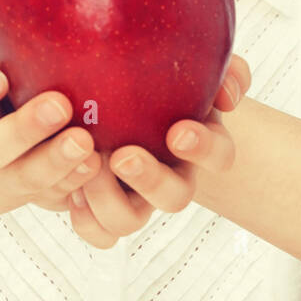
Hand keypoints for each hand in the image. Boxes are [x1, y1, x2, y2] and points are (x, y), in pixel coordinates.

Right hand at [0, 14, 103, 217]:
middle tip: (58, 105)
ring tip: (84, 140)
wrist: (19, 109)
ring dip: (54, 161)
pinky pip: (58, 193)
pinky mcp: (43, 190)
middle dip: (21, 131)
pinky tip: (97, 161)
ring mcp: (8, 175)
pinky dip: (77, 178)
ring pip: (25, 178)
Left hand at [67, 54, 250, 248]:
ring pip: (130, 221)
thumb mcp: (195, 67)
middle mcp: (171, 176)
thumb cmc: (164, 80)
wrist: (123, 99)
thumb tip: (227, 93)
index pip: (219, 156)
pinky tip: (72, 192)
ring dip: (108, 200)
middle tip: (123, 156)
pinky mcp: (105, 208)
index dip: (203, 148)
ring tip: (87, 167)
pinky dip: (86, 220)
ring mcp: (138, 197)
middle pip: (175, 198)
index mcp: (199, 145)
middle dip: (150, 179)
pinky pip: (99, 233)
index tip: (178, 131)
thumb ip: (224, 72)